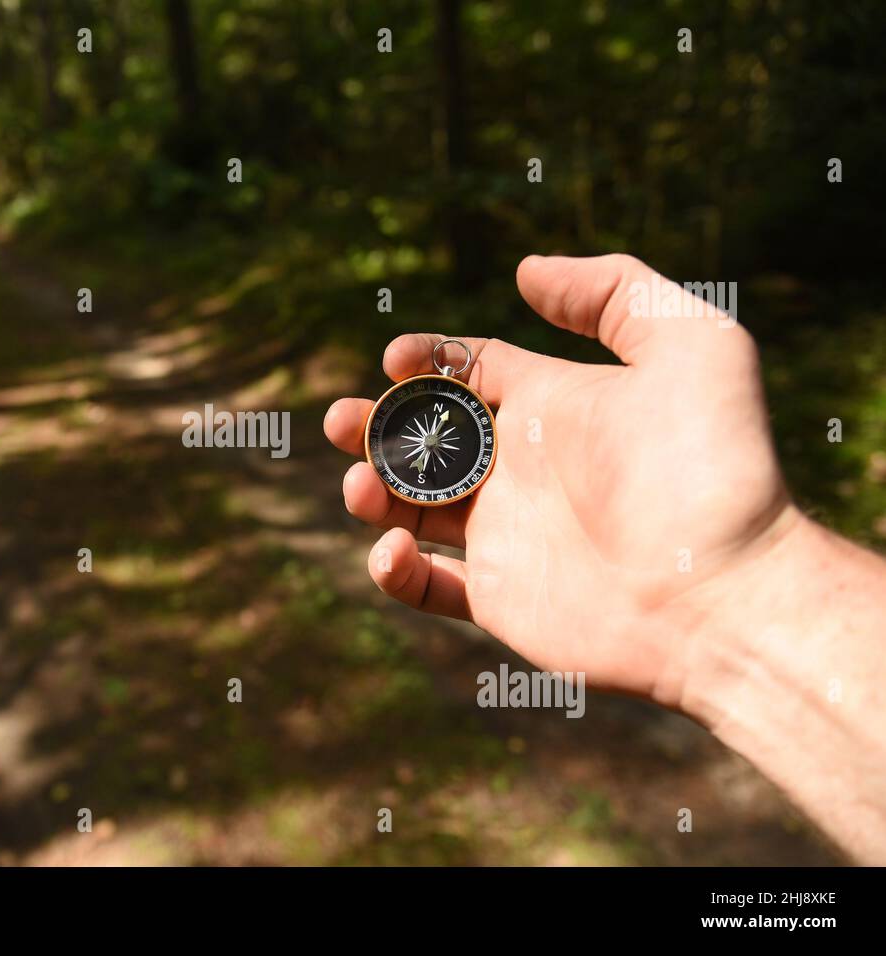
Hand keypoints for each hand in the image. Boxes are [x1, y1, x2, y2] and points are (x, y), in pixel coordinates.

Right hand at [323, 254, 795, 709]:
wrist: (725, 589)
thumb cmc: (710, 465)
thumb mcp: (689, 344)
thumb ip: (612, 292)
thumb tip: (525, 273)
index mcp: (552, 407)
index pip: (470, 372)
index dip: (425, 358)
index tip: (396, 358)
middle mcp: (522, 468)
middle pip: (425, 439)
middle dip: (374, 425)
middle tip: (340, 421)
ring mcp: (506, 535)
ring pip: (411, 506)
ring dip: (371, 489)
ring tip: (362, 485)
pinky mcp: (498, 597)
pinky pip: (426, 586)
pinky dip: (392, 570)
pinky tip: (394, 547)